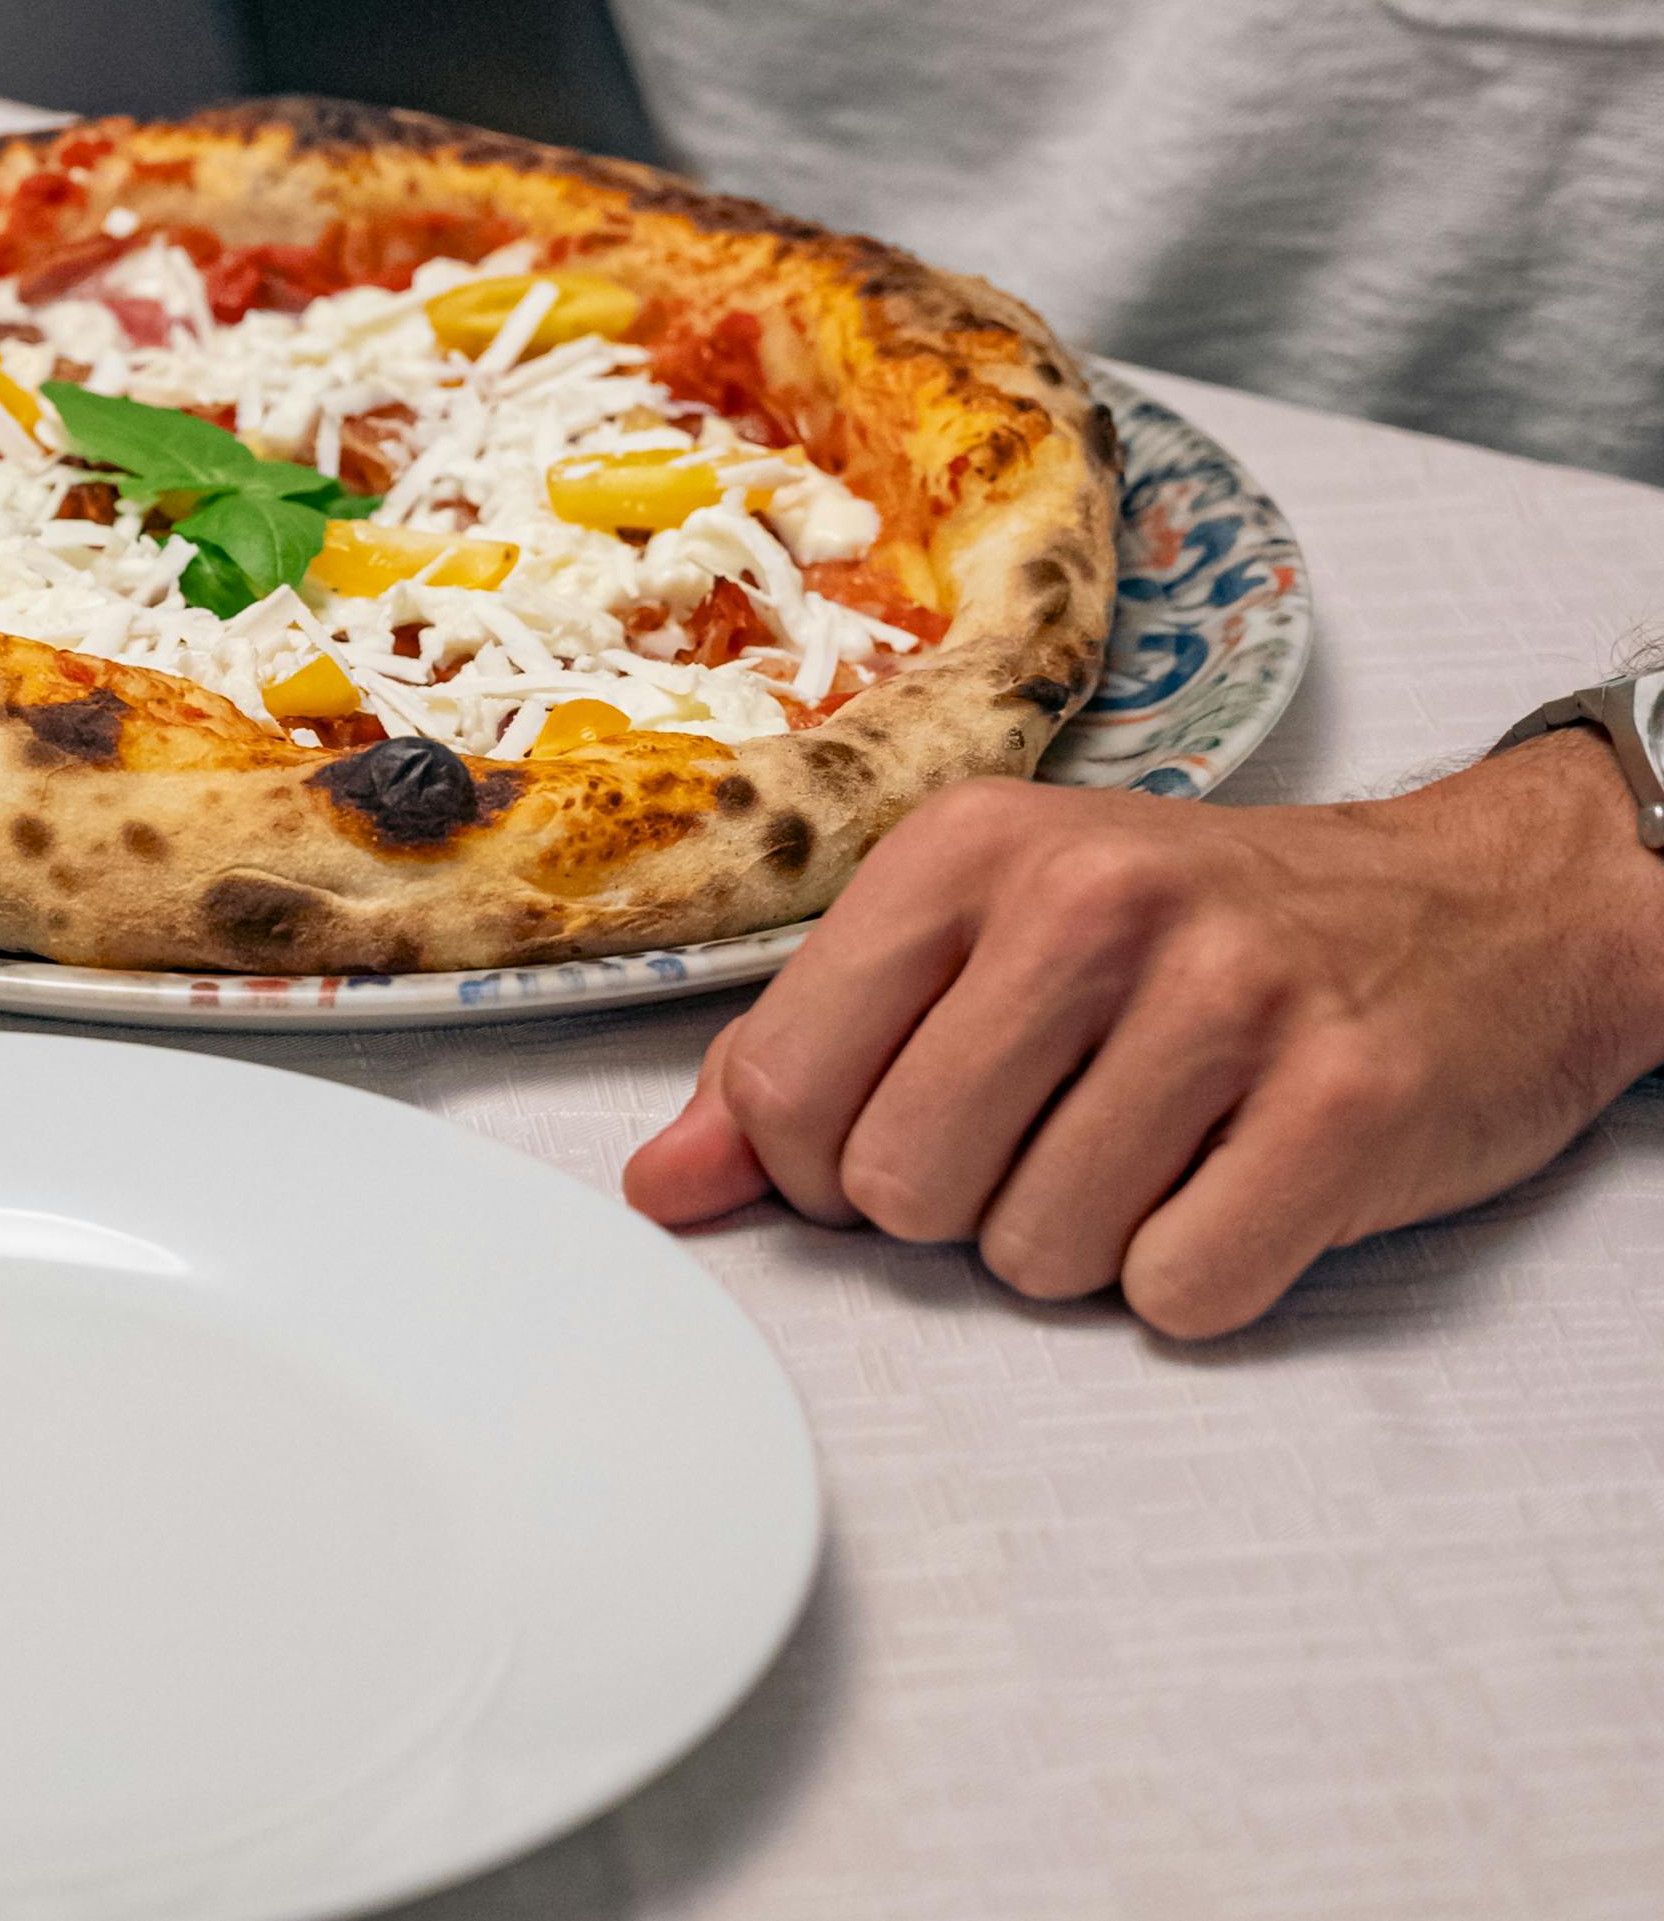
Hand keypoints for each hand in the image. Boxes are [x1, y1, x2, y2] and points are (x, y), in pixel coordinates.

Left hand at [624, 736, 1663, 1337]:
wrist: (1472, 908)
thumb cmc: (1199, 929)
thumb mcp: (986, 935)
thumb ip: (806, 1056)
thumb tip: (663, 1184)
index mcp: (970, 845)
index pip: (787, 1086)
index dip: (820, 1164)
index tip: (897, 1128)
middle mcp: (1091, 899)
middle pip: (902, 1188)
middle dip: (961, 1204)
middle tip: (1054, 1129)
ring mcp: (1226, 995)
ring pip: (1036, 1255)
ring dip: (1085, 1241)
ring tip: (1157, 1140)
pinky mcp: (1346, 1103)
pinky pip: (1182, 1291)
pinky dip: (1201, 1272)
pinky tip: (1241, 1177)